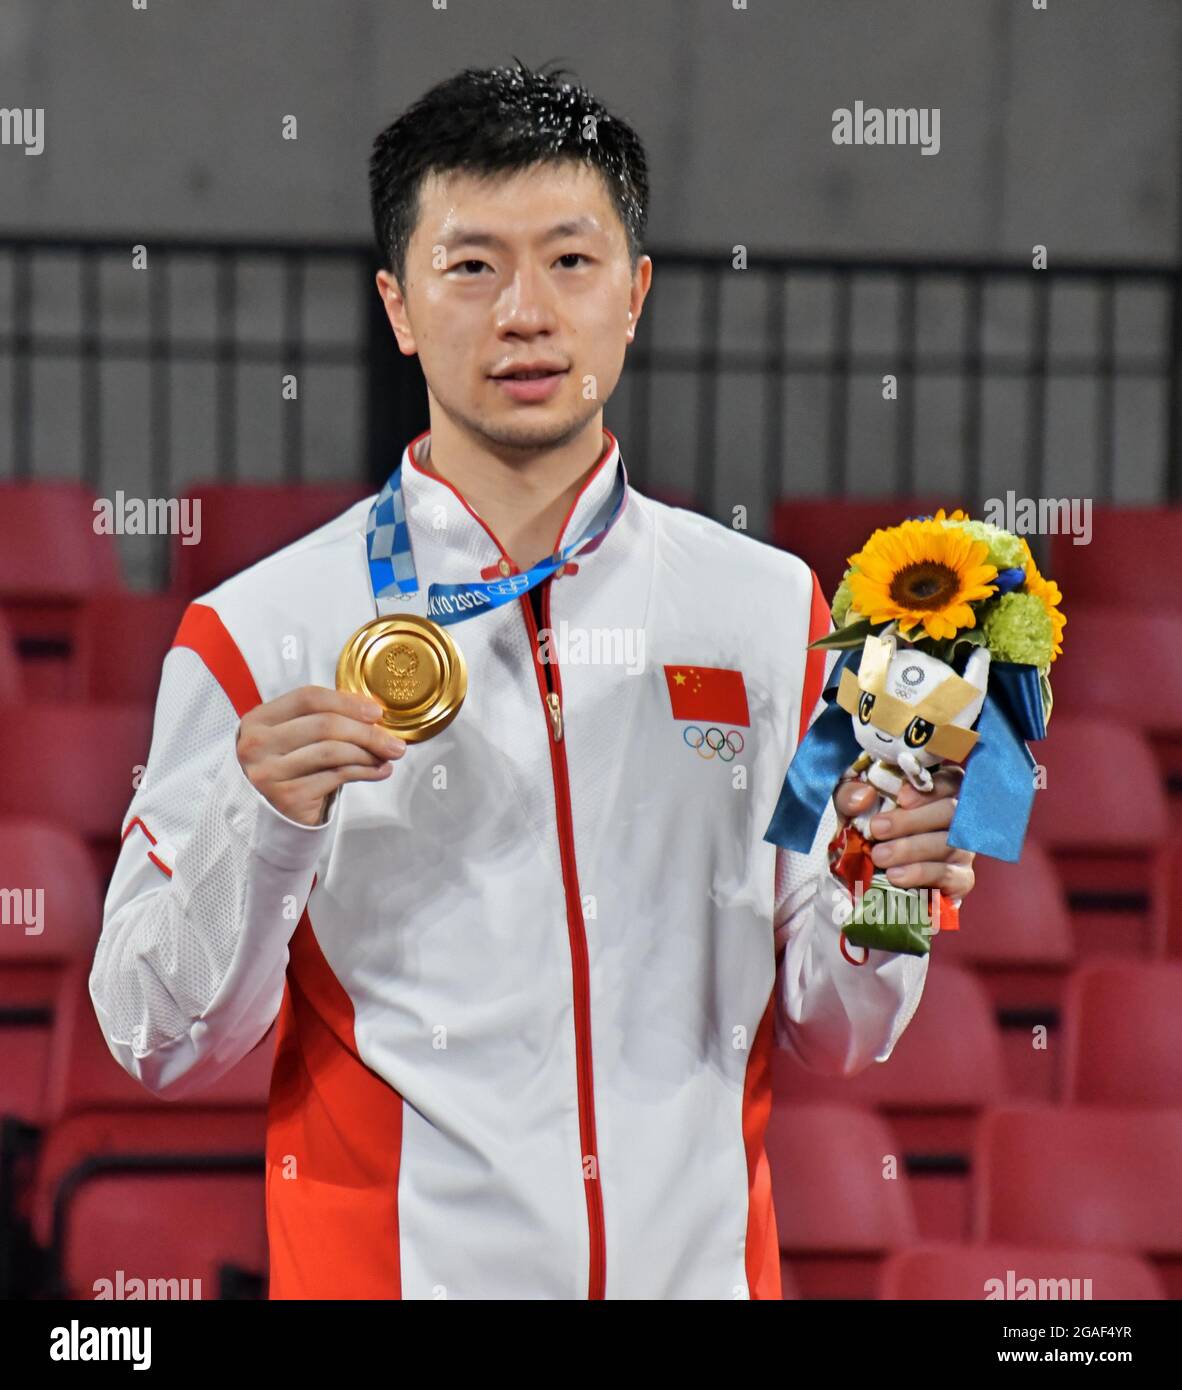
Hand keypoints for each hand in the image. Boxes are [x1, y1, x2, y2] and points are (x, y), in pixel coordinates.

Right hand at [237, 686, 406, 826]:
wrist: (271, 816)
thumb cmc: (290, 769)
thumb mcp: (295, 737)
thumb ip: (324, 719)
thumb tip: (371, 711)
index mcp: (259, 720)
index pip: (308, 698)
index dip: (347, 702)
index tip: (376, 712)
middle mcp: (257, 744)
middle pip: (324, 725)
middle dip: (367, 732)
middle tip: (394, 742)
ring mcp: (270, 772)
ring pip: (332, 751)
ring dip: (368, 753)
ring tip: (388, 757)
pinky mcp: (288, 797)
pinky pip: (336, 777)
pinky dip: (364, 772)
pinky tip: (379, 771)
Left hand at [832, 768, 975, 899]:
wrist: (874, 881)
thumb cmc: (866, 831)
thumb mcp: (849, 807)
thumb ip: (849, 794)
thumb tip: (863, 796)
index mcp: (937, 792)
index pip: (951, 779)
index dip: (930, 787)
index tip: (902, 798)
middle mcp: (958, 819)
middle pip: (950, 811)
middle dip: (912, 820)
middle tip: (878, 829)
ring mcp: (963, 849)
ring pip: (948, 844)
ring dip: (911, 849)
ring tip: (879, 856)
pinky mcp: (962, 879)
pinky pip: (949, 875)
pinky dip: (921, 873)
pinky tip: (896, 875)